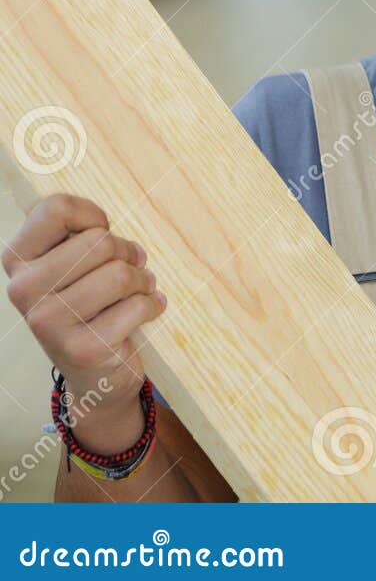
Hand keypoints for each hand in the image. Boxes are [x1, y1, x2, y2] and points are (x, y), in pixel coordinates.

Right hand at [3, 195, 166, 427]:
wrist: (95, 372)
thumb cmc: (91, 302)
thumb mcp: (75, 263)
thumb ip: (80, 234)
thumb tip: (103, 225)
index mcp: (18, 260)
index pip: (55, 208)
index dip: (93, 216)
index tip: (101, 233)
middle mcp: (24, 290)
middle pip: (100, 242)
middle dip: (127, 253)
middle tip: (129, 268)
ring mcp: (49, 322)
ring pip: (121, 273)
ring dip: (142, 280)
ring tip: (138, 290)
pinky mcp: (82, 348)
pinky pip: (138, 305)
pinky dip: (152, 305)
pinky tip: (145, 311)